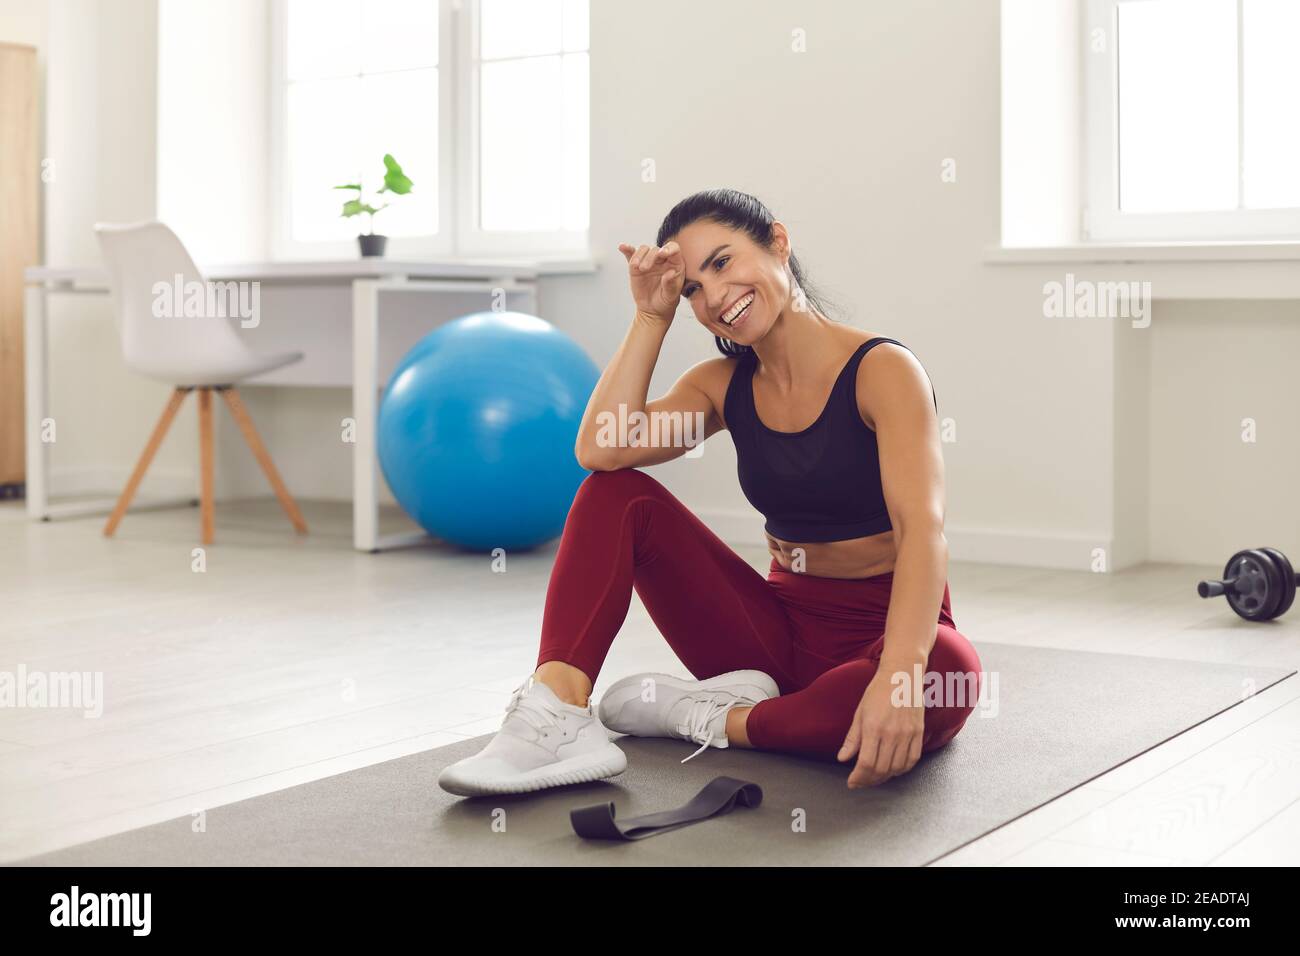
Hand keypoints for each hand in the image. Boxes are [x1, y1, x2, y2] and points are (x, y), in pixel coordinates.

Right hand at [618, 241, 684, 324]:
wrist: (653, 310)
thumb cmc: (666, 301)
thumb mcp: (671, 295)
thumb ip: (671, 284)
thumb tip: (670, 273)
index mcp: (675, 263)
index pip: (673, 249)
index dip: (669, 248)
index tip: (663, 253)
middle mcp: (662, 259)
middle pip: (656, 249)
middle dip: (650, 257)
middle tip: (645, 269)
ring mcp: (648, 261)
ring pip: (644, 250)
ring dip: (639, 256)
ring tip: (637, 267)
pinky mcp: (636, 266)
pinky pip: (631, 255)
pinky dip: (627, 250)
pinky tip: (622, 247)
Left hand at [837, 660, 925, 787]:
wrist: (902, 675)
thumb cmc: (878, 691)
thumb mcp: (859, 713)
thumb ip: (852, 738)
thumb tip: (842, 758)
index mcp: (873, 727)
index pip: (865, 763)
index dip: (858, 778)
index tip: (852, 782)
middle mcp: (892, 733)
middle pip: (881, 769)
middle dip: (869, 780)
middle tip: (861, 782)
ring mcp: (907, 734)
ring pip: (897, 768)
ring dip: (885, 777)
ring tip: (875, 777)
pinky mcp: (919, 733)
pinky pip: (912, 760)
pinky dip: (902, 770)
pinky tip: (893, 769)